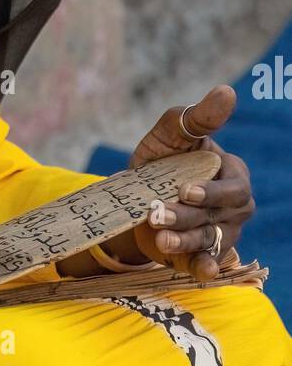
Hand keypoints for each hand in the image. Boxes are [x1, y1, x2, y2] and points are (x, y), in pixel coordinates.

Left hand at [128, 85, 254, 280]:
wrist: (132, 196)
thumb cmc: (161, 157)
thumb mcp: (172, 133)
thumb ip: (197, 117)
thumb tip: (227, 92)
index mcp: (232, 176)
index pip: (233, 189)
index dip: (211, 193)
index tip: (185, 190)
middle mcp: (232, 209)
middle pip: (218, 218)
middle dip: (187, 216)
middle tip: (156, 213)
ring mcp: (218, 234)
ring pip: (207, 242)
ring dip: (183, 241)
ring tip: (158, 237)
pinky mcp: (198, 255)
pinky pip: (207, 266)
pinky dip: (205, 270)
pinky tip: (203, 272)